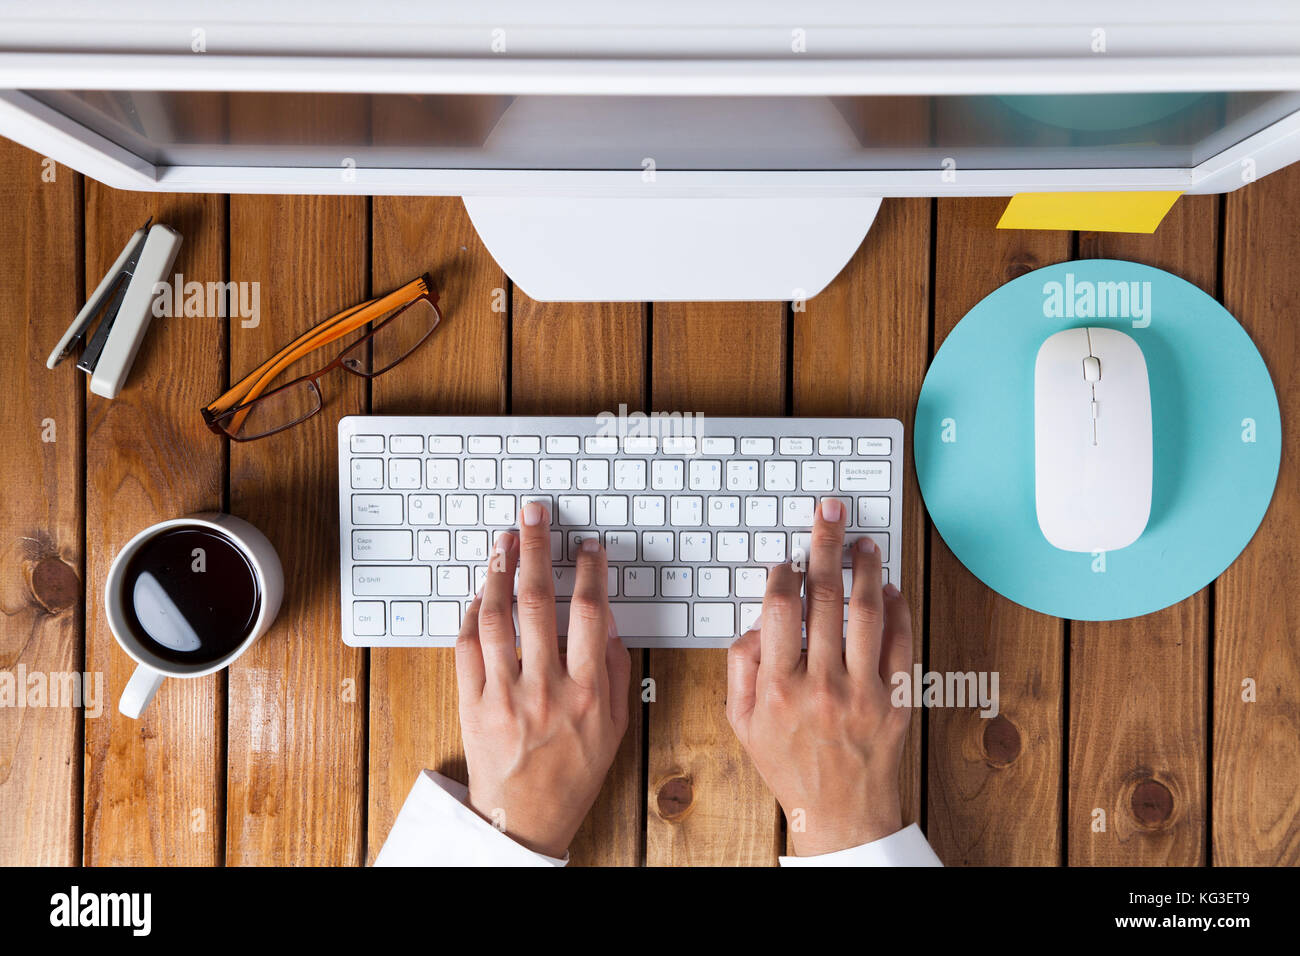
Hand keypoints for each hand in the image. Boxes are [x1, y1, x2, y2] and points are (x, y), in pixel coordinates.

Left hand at [455, 502, 631, 857]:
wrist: (524, 818)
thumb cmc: (573, 773)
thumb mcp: (614, 727)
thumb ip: (613, 670)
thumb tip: (606, 620)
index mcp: (585, 691)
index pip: (589, 613)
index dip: (590, 570)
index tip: (588, 545)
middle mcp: (543, 688)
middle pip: (537, 601)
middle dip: (536, 548)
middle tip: (534, 513)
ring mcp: (502, 694)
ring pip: (495, 617)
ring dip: (499, 570)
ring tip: (505, 541)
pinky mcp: (471, 702)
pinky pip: (466, 646)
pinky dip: (472, 612)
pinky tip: (482, 591)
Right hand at [726, 497, 913, 856]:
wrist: (840, 813)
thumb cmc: (789, 765)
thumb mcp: (742, 721)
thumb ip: (741, 666)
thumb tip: (759, 621)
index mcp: (779, 687)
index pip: (780, 608)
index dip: (783, 574)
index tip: (786, 560)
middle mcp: (823, 684)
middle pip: (826, 596)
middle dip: (825, 545)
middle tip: (828, 512)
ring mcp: (864, 690)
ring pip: (868, 611)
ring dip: (866, 567)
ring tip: (863, 542)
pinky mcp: (897, 697)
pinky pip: (900, 641)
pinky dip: (897, 607)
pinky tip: (889, 586)